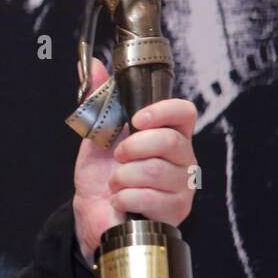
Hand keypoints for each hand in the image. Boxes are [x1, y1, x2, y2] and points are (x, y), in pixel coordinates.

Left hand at [71, 57, 198, 265]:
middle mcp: (183, 158)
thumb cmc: (101, 175)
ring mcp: (183, 186)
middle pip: (169, 141)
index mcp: (168, 135)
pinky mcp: (176, 211)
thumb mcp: (96, 134)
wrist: (93, 214)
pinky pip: (149, 196)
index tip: (136, 119)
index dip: (162, 111)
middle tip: (118, 157)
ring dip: (123, 176)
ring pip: (155, 170)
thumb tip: (93, 63)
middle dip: (131, 148)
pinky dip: (124, 197)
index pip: (184, 112)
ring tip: (117, 182)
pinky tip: (121, 201)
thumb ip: (98, 99)